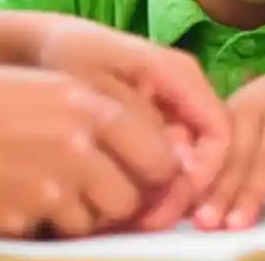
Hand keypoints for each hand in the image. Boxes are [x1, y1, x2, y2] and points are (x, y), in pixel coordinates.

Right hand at [0, 60, 182, 238]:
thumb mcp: (51, 90)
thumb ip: (98, 122)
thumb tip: (142, 163)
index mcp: (91, 104)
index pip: (159, 158)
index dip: (152, 177)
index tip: (139, 181)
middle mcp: (78, 144)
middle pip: (129, 200)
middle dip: (112, 204)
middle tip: (81, 192)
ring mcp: (50, 185)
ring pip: (91, 225)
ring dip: (71, 218)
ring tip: (33, 188)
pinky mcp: (19, 219)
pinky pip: (46, 237)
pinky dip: (31, 226)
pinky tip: (4, 196)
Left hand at [34, 20, 230, 228]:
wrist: (46, 44)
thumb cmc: (69, 56)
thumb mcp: (100, 86)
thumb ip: (141, 123)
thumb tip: (180, 164)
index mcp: (180, 74)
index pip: (218, 131)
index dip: (207, 172)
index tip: (176, 201)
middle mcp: (186, 89)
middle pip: (208, 151)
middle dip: (186, 190)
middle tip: (151, 221)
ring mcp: (173, 104)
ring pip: (190, 159)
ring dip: (170, 192)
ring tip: (137, 216)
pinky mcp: (158, 119)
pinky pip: (170, 155)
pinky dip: (154, 182)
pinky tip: (129, 199)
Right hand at [193, 64, 264, 230]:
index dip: (252, 190)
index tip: (239, 222)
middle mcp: (258, 97)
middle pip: (235, 149)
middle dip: (221, 190)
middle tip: (208, 223)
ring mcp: (237, 100)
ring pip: (216, 145)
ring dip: (203, 181)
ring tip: (193, 214)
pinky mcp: (224, 110)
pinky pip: (207, 140)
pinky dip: (198, 169)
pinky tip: (189, 195)